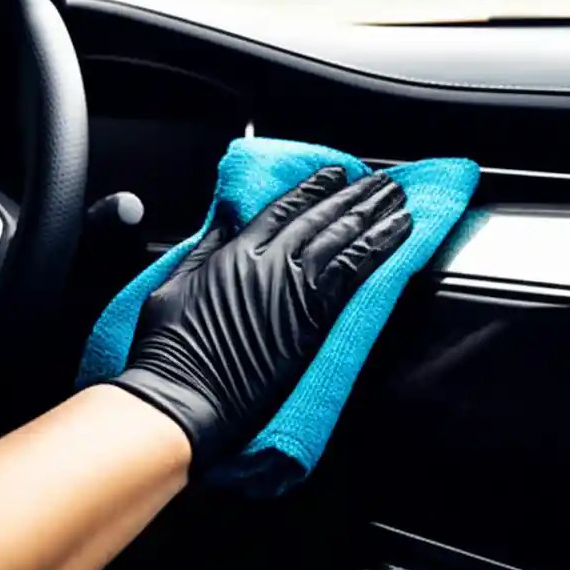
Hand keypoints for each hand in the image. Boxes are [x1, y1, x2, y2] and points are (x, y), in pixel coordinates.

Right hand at [110, 167, 411, 464]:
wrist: (184, 395)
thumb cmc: (170, 350)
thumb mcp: (174, 284)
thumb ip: (205, 250)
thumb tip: (225, 222)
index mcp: (235, 252)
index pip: (284, 207)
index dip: (314, 188)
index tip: (336, 174)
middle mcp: (269, 263)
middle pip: (321, 217)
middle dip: (354, 194)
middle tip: (381, 181)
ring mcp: (294, 289)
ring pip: (344, 237)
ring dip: (374, 214)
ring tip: (397, 198)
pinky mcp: (314, 320)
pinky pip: (356, 271)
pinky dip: (380, 247)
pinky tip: (399, 234)